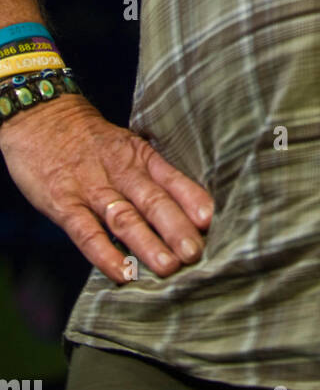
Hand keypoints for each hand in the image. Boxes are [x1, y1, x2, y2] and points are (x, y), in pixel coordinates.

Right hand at [0, 92, 214, 283]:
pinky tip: (121, 273)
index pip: (170, 178)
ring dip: (147, 244)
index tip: (210, 219)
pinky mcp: (63, 203)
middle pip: (152, 201)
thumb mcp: (124, 145)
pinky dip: (104, 254)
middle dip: (176, 228)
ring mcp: (90, 188)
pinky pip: (86, 231)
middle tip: (196, 252)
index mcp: (138, 156)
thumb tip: (185, 207)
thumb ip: (149, 173)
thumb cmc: (89, 138)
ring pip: (124, 218)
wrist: (40, 116)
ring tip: (169, 267)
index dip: (190, 198)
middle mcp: (119, 171)